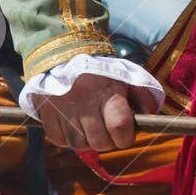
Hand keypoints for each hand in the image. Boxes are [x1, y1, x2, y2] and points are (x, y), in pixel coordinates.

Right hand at [34, 72, 162, 151]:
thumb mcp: (126, 77)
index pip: (120, 128)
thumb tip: (150, 117)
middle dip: (107, 140)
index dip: (125, 137)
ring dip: (86, 140)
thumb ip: (143, 97)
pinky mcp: (45, 111)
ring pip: (80, 144)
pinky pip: (59, 139)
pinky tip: (71, 124)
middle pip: (100, 143)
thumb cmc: (100, 70)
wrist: (62, 49)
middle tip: (105, 128)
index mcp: (106, 92)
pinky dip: (66, 137)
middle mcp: (84, 102)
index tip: (124, 132)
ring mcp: (62, 108)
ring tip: (88, 125)